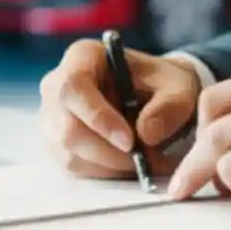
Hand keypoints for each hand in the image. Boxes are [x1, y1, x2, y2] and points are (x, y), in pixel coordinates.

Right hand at [40, 39, 201, 178]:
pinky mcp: (56, 144)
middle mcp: (57, 85)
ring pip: (69, 153)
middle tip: (145, 160)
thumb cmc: (161, 84)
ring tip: (144, 162)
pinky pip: (73, 167)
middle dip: (109, 152)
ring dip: (109, 166)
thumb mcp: (178, 87)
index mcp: (82, 57)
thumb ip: (170, 106)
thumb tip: (146, 134)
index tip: (129, 141)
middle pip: (68, 129)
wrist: (154, 95)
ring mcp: (52, 117)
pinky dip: (104, 172)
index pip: (74, 87)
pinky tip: (127, 164)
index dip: (98, 117)